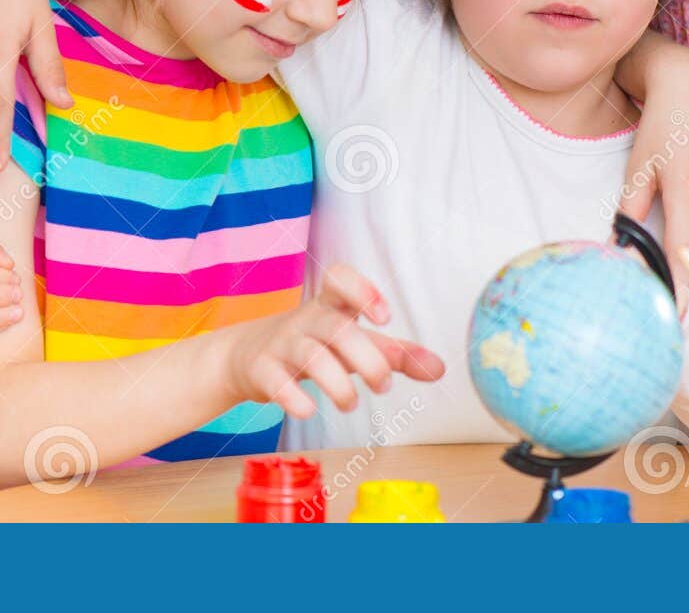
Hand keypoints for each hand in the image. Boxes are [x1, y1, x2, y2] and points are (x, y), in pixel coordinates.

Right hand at [224, 265, 444, 417]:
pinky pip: (276, 381)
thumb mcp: (354, 344)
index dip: (362, 291)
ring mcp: (282, 343)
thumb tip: (440, 368)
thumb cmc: (316, 344)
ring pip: (311, 356)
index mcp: (330, 304)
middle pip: (337, 329)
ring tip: (351, 404)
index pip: (339, 278)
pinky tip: (310, 411)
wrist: (247, 355)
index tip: (385, 317)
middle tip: (384, 386)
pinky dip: (295, 398)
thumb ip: (394, 354)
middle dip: (367, 359)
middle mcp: (306, 319)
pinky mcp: (261, 370)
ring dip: (338, 385)